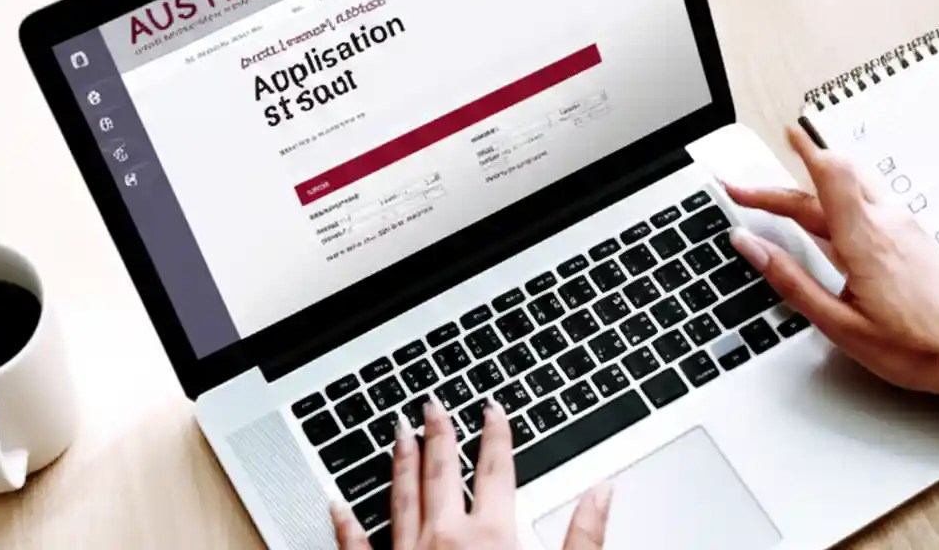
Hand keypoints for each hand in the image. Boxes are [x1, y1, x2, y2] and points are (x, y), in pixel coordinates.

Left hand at [330, 399, 612, 549]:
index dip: (496, 435)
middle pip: (441, 473)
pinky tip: (336, 505)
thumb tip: (602, 492)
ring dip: (398, 463)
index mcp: (492, 535)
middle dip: (438, 435)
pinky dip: (346, 526)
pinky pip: (357, 549)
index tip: (492, 408)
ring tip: (396, 434)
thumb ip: (584, 536)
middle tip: (431, 405)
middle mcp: (446, 539)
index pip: (495, 470)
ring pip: (399, 498)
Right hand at [723, 127, 938, 404]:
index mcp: (864, 239)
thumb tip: (751, 246)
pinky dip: (840, 200)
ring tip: (787, 201)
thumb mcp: (838, 323)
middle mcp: (886, 222)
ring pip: (854, 186)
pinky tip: (829, 224)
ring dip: (817, 185)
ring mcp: (903, 226)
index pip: (830, 173)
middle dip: (786, 183)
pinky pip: (870, 203)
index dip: (801, 149)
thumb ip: (790, 279)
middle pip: (833, 179)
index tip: (779, 137)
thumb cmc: (914, 346)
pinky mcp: (912, 236)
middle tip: (751, 193)